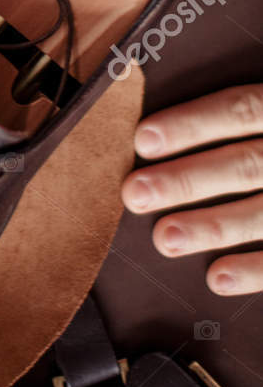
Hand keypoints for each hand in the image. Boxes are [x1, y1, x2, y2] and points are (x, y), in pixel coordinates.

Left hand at [122, 87, 262, 293]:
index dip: (193, 123)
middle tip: (136, 193)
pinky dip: (257, 270)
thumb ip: (248, 113)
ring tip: (165, 237)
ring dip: (214, 227)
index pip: (243, 109)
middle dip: (188, 179)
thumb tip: (159, 128)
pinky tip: (219, 277)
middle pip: (247, 163)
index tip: (143, 138)